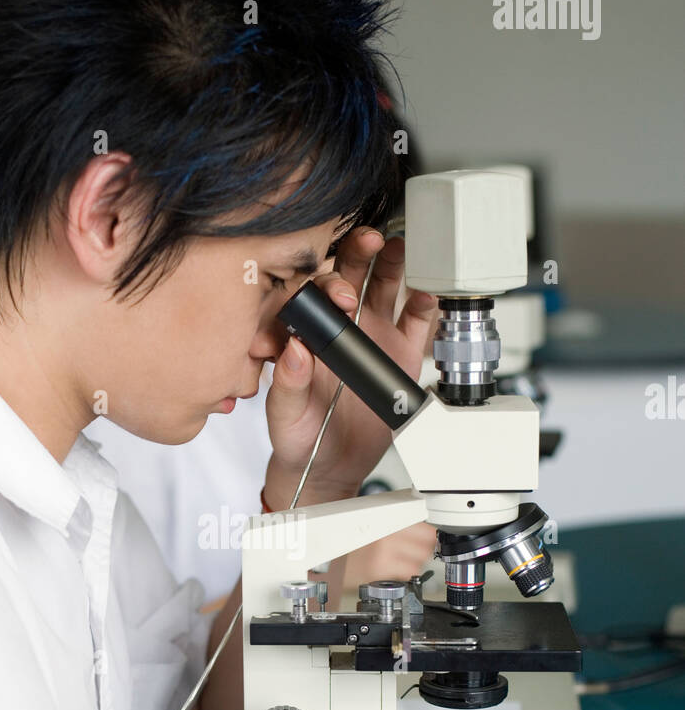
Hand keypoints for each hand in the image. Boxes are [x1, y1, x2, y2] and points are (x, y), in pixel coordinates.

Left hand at [265, 226, 438, 501]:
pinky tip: (426, 293)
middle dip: (357, 251)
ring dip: (391, 262)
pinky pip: (417, 320)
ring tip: (399, 248)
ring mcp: (372, 335)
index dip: (325, 284)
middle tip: (369, 242)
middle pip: (349, 272)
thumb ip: (287, 385)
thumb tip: (295, 351)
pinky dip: (424, 303)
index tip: (339, 295)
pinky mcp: (401, 352)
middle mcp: (339, 326)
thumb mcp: (285, 416)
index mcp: (307, 333)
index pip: (312, 292)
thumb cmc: (299, 436)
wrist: (332, 467)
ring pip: (384, 285)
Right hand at [342, 522, 437, 595]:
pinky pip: (407, 576)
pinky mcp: (380, 573)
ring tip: (398, 560)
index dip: (429, 537)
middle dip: (422, 551)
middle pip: (426, 548)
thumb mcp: (376, 523)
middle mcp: (387, 537)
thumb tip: (428, 532)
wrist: (330, 559)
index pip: (427, 531)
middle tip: (411, 552)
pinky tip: (392, 570)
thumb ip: (401, 523)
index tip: (428, 541)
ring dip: (414, 564)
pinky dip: (404, 575)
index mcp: (387, 520)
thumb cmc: (352, 543)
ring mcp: (384, 556)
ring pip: (419, 563)